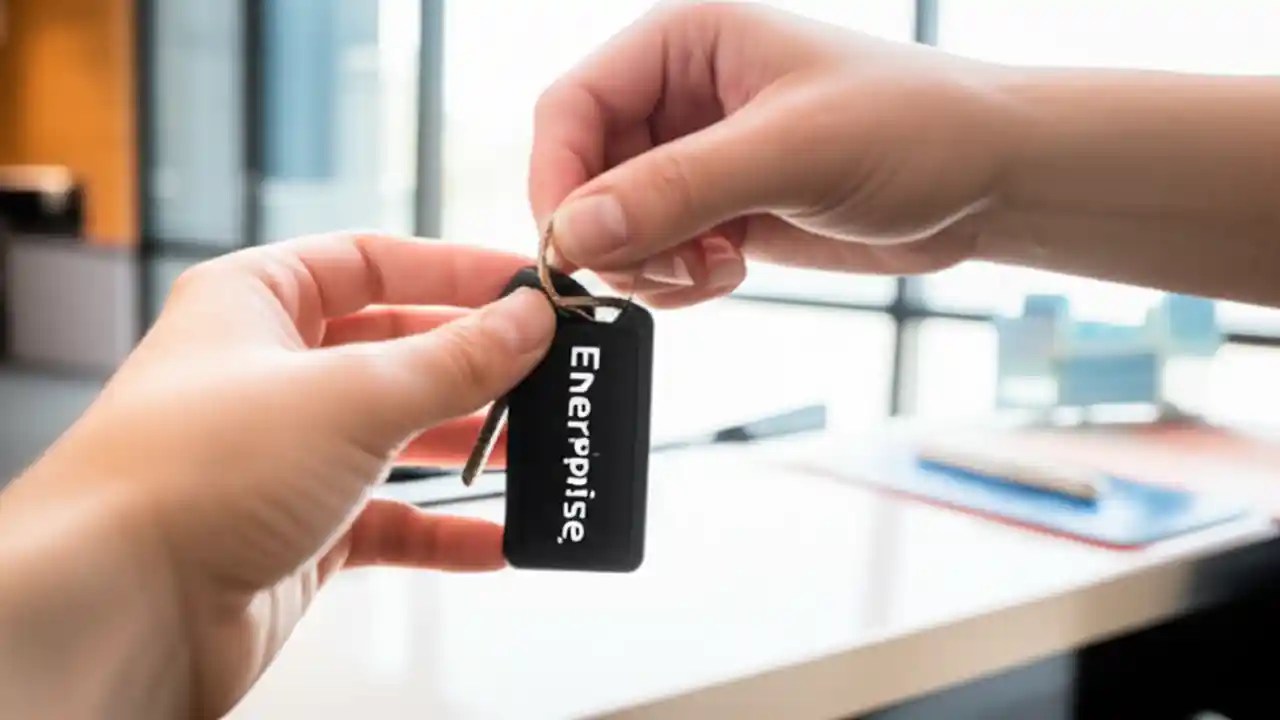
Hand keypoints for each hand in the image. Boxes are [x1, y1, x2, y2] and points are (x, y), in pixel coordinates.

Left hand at [0, 235, 553, 717]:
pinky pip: (389, 522)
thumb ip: (453, 359)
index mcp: (256, 304)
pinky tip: (493, 538)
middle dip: (474, 362)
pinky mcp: (297, 532)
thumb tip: (527, 321)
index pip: (373, 262)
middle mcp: (269, 374)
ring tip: (534, 449)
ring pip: (397, 436)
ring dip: (466, 445)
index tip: (528, 287)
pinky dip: (443, 532)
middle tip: (547, 370)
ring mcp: (283, 456)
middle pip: (395, 350)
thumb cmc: (192, 475)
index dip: (454, 270)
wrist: (119, 610)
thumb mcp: (351, 394)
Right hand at [529, 2, 1012, 306]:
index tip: (571, 249)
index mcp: (683, 43)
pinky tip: (731, 272)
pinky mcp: (721, 211)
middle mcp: (680, 98)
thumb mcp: (791, 150)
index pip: (571, 108)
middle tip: (663, 269)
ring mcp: (699, 159)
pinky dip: (677, 280)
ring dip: (648, 265)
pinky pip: (657, 256)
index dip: (557, 179)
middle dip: (613, 235)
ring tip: (713, 267)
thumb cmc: (913, 128)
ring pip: (617, 226)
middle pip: (586, 175)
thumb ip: (678, 188)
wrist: (989, 180)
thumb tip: (575, 232)